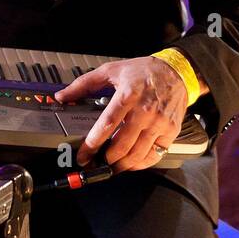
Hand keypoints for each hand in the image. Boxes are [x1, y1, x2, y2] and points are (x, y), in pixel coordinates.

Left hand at [52, 56, 186, 171]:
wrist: (176, 72)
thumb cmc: (143, 71)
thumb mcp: (111, 70)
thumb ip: (84, 84)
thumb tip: (62, 96)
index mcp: (127, 95)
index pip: (106, 124)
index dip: (93, 144)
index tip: (84, 155)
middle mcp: (144, 110)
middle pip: (121, 145)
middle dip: (106, 159)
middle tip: (96, 164)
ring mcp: (159, 122)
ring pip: (137, 154)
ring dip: (121, 165)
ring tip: (111, 167)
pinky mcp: (170, 131)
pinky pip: (155, 155)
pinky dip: (141, 164)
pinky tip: (132, 163)